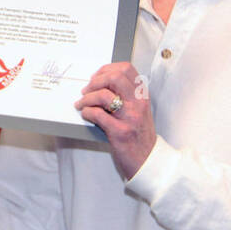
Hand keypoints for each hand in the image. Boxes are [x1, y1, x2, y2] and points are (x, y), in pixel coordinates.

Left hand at [75, 62, 156, 179]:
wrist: (148, 160)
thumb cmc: (140, 135)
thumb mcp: (139, 110)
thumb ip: (126, 95)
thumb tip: (100, 83)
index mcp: (142, 95)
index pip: (126, 69)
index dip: (106, 69)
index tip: (96, 77)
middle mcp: (138, 103)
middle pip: (115, 77)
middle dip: (95, 81)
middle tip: (87, 90)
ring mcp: (130, 117)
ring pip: (104, 95)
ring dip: (87, 98)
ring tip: (82, 104)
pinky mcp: (120, 132)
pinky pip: (97, 115)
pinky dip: (87, 112)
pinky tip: (86, 115)